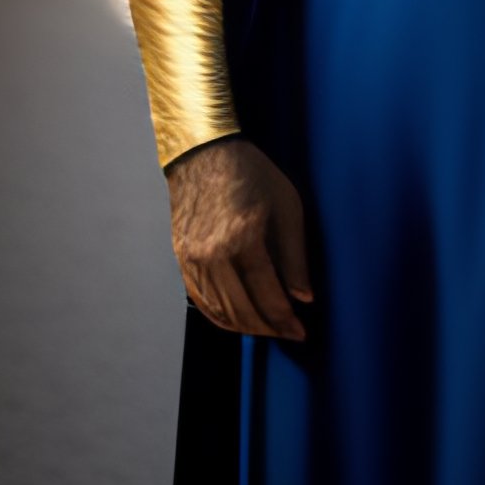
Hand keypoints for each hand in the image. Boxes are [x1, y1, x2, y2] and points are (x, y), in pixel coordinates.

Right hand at [165, 136, 313, 340]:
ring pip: (220, 312)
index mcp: (243, 238)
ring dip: (246, 327)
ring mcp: (193, 259)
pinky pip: (201, 301)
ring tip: (267, 327)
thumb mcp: (286, 205)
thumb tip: (302, 297)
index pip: (267, 296)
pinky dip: (221, 317)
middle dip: (269, 329)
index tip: (300, 331)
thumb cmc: (250, 172)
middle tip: (287, 333)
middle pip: (243, 311)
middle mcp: (214, 254)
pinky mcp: (182, 260)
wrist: (203, 151)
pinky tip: (238, 319)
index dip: (286, 320)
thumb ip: (295, 256)